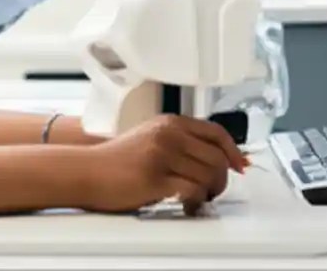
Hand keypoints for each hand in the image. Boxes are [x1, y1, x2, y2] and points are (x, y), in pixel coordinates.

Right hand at [76, 115, 248, 215]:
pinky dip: (196, 202)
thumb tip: (214, 157)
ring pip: (208, 175)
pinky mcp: (155, 178)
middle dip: (222, 179)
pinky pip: (192, 190)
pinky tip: (187, 204)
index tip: (239, 165)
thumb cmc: (115, 160)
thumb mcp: (150, 138)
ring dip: (210, 192)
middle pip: (217, 157)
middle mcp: (167, 134)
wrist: (86, 171)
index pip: (216, 132)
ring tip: (198, 199)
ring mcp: (161, 155)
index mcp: (169, 123)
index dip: (233, 151)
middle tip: (213, 190)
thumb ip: (179, 141)